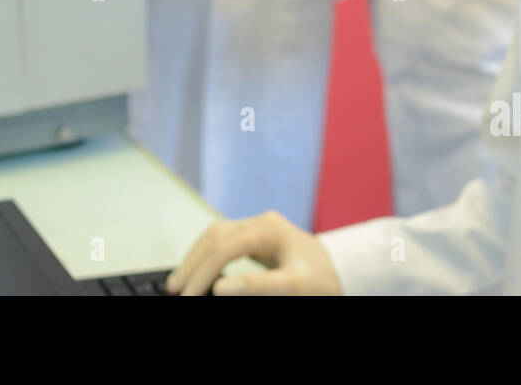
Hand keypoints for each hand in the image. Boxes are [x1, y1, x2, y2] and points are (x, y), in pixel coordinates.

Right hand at [165, 210, 342, 294]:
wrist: (345, 272)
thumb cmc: (323, 280)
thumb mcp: (294, 287)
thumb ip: (257, 286)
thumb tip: (219, 288)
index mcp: (268, 228)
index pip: (223, 247)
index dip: (202, 272)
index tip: (189, 296)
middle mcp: (260, 223)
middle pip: (214, 235)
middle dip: (192, 263)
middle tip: (175, 290)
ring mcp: (258, 229)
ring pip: (215, 236)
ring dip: (196, 257)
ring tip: (181, 282)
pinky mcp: (258, 239)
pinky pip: (224, 242)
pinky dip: (208, 257)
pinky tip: (201, 273)